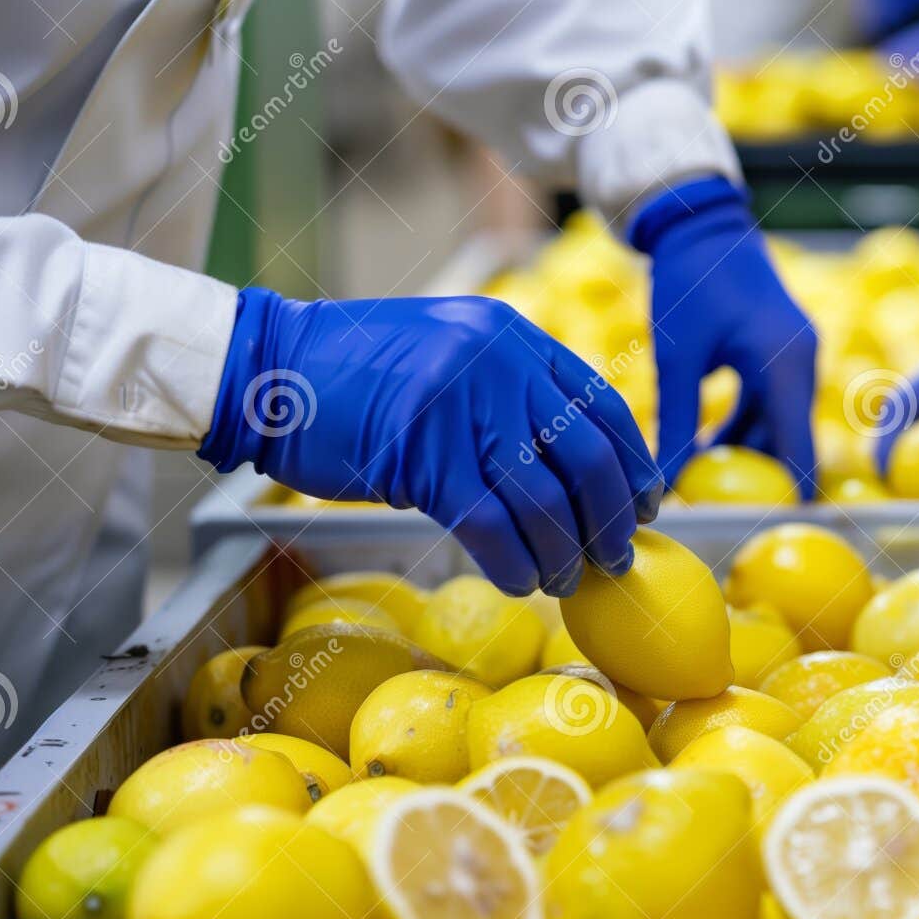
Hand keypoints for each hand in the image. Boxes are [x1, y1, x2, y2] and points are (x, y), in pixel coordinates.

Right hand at [200, 290, 662, 597]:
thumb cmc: (359, 375)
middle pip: (589, 458)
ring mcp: (461, 407)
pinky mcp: (423, 455)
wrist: (269, 367)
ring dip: (563, 553)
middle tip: (615, 557)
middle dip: (612, 518)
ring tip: (564, 580)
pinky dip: (514, 563)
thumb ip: (511, 394)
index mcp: (514, 336)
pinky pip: (491, 525)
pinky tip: (521, 581)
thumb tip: (576, 472)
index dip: (634, 465)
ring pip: (545, 500)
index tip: (649, 506)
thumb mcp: (452, 357)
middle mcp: (499, 363)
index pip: (603, 406)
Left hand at [630, 177, 817, 498]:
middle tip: (716, 520)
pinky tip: (700, 449)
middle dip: (758, 483)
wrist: (701, 220)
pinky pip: (769, 405)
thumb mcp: (677, 358)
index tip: (760, 536)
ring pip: (777, 426)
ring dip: (743, 457)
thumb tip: (659, 488)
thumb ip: (674, 425)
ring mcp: (795, 357)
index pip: (800, 453)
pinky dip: (741, 429)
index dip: (787, 500)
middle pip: (791, 444)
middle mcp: (803, 364)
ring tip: (697, 488)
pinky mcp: (781, 352)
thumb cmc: (686, 282)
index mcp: (786, 367)